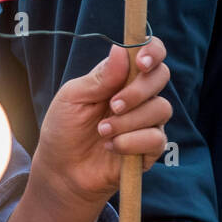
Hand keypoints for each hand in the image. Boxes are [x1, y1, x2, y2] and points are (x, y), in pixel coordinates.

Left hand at [33, 38, 171, 206]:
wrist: (61, 170)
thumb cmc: (64, 129)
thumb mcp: (72, 98)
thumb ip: (99, 78)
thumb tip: (121, 51)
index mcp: (119, 78)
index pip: (148, 54)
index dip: (152, 51)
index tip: (140, 62)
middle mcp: (138, 96)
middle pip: (160, 77)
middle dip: (138, 90)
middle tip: (112, 105)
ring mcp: (146, 121)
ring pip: (161, 109)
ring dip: (128, 120)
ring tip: (102, 131)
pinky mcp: (150, 148)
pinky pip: (156, 138)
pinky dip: (131, 142)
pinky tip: (110, 147)